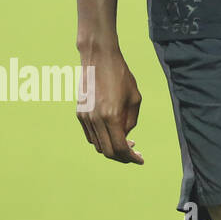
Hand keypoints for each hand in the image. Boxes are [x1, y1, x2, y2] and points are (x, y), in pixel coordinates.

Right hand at [76, 40, 143, 163]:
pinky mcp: (79, 114)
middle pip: (107, 151)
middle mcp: (95, 120)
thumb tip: (126, 137)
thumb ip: (130, 121)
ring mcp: (85, 118)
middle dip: (122, 157)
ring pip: (97, 145)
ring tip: (126, 143)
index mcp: (111, 116)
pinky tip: (112, 134)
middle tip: (134, 155)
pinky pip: (90, 135)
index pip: (119, 148)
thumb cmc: (121, 76)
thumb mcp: (135, 98)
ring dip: (111, 148)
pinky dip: (102, 140)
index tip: (140, 160)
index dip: (131, 158)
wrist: (99, 59)